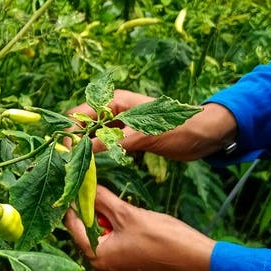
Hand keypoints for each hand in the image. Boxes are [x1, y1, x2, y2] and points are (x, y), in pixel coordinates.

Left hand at [64, 186, 214, 270]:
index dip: (74, 204)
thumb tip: (86, 187)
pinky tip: (134, 225)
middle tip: (102, 192)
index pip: (74, 226)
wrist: (202, 266)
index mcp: (98, 258)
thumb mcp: (129, 214)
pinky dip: (120, 237)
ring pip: (105, 243)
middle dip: (95, 214)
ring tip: (123, 208)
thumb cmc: (165, 240)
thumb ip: (103, 200)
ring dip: (109, 225)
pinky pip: (118, 253)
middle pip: (89, 235)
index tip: (76, 187)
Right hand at [68, 90, 237, 160]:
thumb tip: (85, 150)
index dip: (70, 132)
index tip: (64, 154)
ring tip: (77, 169)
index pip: (80, 114)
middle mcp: (113, 110)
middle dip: (74, 142)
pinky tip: (94, 168)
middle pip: (82, 125)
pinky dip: (98, 154)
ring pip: (92, 136)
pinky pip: (105, 144)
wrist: (206, 135)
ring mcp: (120, 124)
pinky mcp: (127, 137)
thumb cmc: (179, 129)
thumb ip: (114, 141)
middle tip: (68, 165)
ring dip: (84, 150)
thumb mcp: (145, 135)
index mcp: (114, 101)